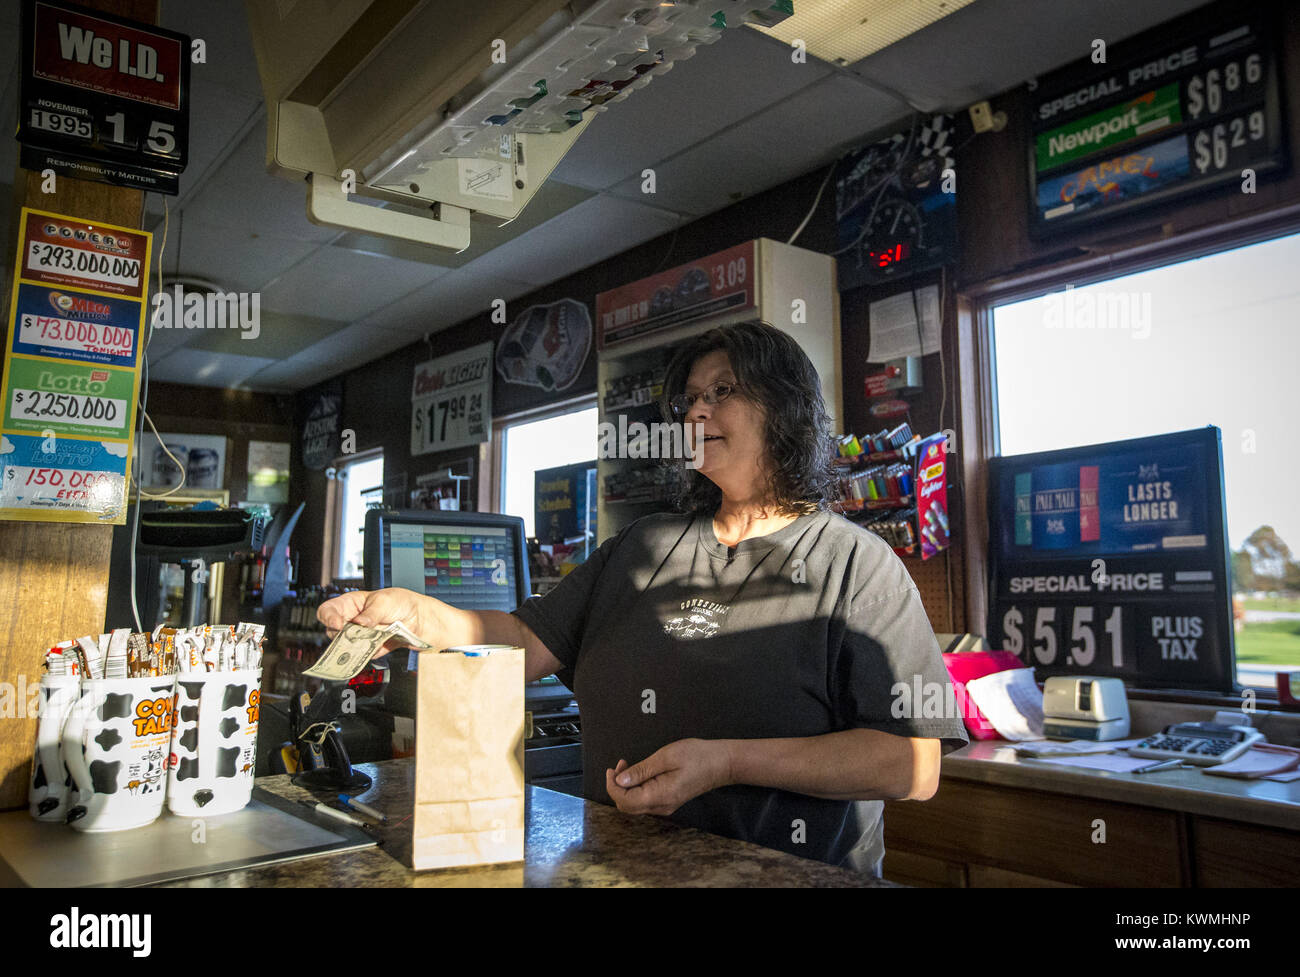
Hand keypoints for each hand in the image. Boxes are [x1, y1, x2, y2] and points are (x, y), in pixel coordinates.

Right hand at [317, 588, 429, 655]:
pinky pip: (364, 656)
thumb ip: (371, 613)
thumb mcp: (385, 601)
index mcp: (351, 604)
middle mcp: (353, 620)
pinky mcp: (371, 649)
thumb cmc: (403, 602)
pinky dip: (370, 653)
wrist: (423, 619)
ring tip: (369, 640)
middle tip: (354, 634)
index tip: (338, 625)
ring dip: (355, 646)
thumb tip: (359, 623)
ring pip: (347, 647)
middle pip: (333, 632)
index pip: (328, 610)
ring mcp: (361, 636)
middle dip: (342, 634)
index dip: (328, 618)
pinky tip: (380, 646)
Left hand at [604, 739, 732, 816]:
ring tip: (628, 766)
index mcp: (659, 796)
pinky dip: (636, 789)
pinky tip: (639, 773)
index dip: (612, 786)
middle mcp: (661, 806)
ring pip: (635, 805)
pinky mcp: (669, 801)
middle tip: (620, 765)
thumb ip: (642, 770)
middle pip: (627, 806)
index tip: (612, 768)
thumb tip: (619, 781)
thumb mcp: (666, 757)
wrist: (722, 763)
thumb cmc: (697, 756)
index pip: (624, 801)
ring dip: (626, 787)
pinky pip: (644, 801)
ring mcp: (665, 806)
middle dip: (617, 786)